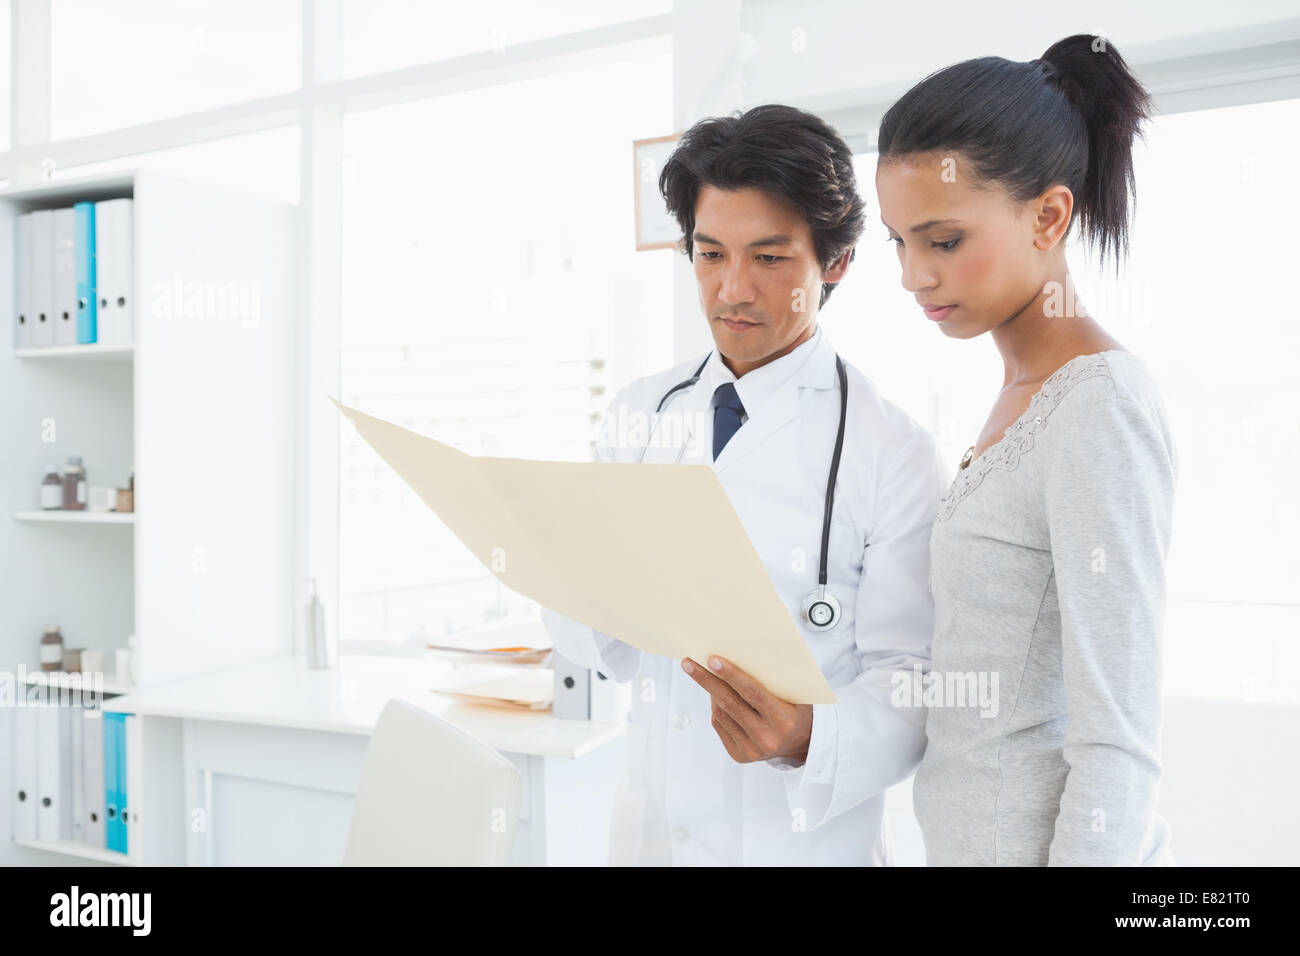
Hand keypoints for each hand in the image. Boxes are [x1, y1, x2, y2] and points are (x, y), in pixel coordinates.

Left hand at [681, 656, 812, 764]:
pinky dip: (716, 707)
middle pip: (730, 703)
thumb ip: (773, 679)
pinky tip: (715, 695)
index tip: (712, 659)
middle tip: (689, 662)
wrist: (800, 744)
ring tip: (703, 673)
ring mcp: (751, 749)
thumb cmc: (796, 710)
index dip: (731, 675)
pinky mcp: (739, 755)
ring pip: (721, 713)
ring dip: (710, 691)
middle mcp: (767, 738)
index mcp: (784, 720)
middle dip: (706, 680)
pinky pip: (719, 724)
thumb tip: (738, 654)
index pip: (753, 692)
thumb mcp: (794, 694)